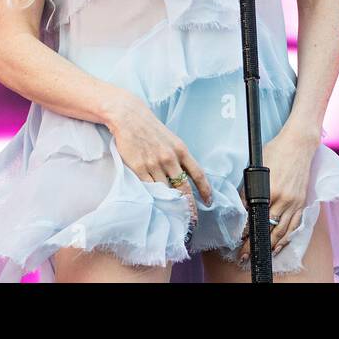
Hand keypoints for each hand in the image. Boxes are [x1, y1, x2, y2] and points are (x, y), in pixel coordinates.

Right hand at [109, 94, 212, 228]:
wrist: (129, 118)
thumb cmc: (151, 130)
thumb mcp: (172, 140)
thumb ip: (179, 158)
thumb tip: (186, 177)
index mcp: (181, 150)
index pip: (198, 174)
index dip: (205, 190)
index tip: (209, 202)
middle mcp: (170, 158)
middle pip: (184, 189)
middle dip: (189, 207)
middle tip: (192, 220)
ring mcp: (154, 164)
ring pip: (166, 191)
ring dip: (171, 206)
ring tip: (174, 217)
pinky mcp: (139, 168)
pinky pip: (149, 188)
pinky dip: (155, 198)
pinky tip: (158, 206)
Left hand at [236, 125, 319, 262]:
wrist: (299, 144)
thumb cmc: (276, 151)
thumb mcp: (257, 167)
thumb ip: (249, 189)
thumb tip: (241, 206)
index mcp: (270, 190)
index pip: (254, 216)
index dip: (245, 230)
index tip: (237, 239)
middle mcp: (283, 199)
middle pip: (267, 228)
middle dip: (254, 243)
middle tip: (244, 254)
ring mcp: (294, 202)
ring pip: (281, 231)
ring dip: (270, 245)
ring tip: (260, 253)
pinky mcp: (302, 202)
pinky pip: (294, 226)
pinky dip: (286, 238)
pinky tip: (279, 245)